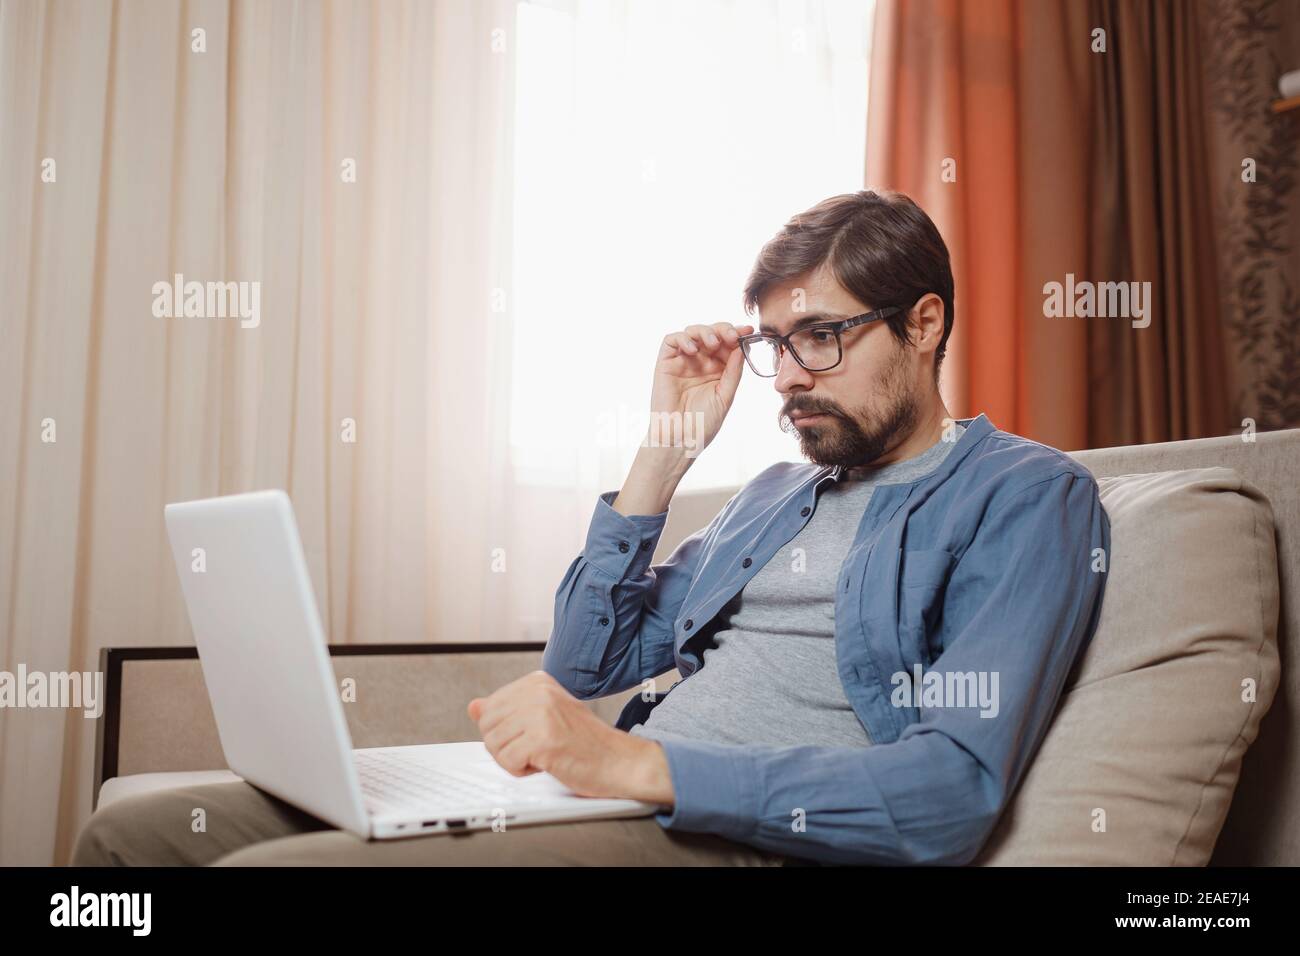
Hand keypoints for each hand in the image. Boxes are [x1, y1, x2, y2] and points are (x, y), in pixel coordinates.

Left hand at [467, 671, 674, 806]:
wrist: (619, 760)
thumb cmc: (585, 742)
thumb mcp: (544, 716)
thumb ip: (507, 709)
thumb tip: (473, 706)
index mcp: (537, 682)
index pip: (489, 708)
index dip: (505, 732)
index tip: (532, 734)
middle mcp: (538, 692)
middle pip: (487, 726)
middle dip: (506, 746)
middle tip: (536, 748)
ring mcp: (541, 714)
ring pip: (493, 745)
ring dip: (513, 760)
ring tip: (542, 755)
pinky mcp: (544, 740)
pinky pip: (507, 762)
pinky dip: (522, 771)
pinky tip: (545, 763)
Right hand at [648, 322, 754, 457]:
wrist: (680, 439)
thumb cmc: (703, 423)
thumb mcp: (725, 396)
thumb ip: (733, 372)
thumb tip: (741, 347)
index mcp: (717, 369)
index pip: (727, 344)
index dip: (737, 334)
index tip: (749, 331)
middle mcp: (700, 362)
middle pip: (711, 333)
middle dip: (723, 329)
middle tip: (732, 335)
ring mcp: (682, 361)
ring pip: (692, 332)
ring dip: (704, 332)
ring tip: (713, 343)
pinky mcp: (665, 363)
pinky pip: (671, 340)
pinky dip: (682, 339)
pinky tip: (693, 350)